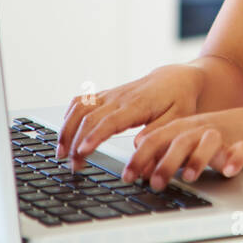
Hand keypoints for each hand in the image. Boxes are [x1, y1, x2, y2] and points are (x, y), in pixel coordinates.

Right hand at [56, 63, 206, 167]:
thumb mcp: (179, 118)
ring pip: (80, 108)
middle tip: (72, 165)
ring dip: (67, 130)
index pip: (110, 121)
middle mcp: (120, 98)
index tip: (82, 152)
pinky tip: (65, 132)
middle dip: (75, 141)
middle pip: (89, 117)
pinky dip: (69, 116)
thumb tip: (137, 147)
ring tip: (61, 153)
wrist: (178, 78)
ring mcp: (111, 94)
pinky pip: (82, 102)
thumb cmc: (180, 100)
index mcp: (138, 105)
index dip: (94, 136)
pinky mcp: (106, 95)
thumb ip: (159, 133)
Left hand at [122, 108, 242, 190]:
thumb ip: (161, 154)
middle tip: (155, 184)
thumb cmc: (209, 136)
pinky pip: (241, 150)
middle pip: (180, 142)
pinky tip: (229, 171)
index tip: (128, 177)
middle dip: (166, 163)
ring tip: (189, 177)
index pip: (155, 139)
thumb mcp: (183, 142)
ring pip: (209, 142)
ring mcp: (222, 135)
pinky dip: (235, 160)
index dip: (140, 158)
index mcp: (181, 128)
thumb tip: (138, 173)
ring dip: (198, 159)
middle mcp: (199, 129)